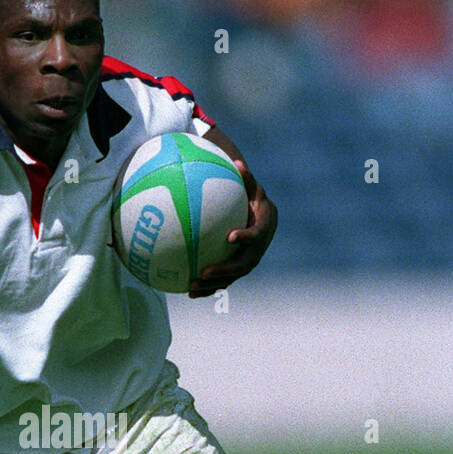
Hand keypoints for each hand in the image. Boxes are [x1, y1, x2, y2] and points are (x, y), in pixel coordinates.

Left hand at [188, 161, 276, 297]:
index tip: (229, 237)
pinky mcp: (238, 269)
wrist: (263, 216)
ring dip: (212, 285)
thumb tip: (237, 162)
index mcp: (264, 228)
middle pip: (243, 264)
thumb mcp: (252, 186)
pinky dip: (208, 287)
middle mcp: (258, 249)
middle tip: (203, 271)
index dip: (245, 237)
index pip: (256, 235)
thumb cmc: (252, 196)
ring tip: (191, 288)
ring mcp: (249, 261)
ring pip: (232, 277)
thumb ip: (246, 177)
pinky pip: (224, 280)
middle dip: (224, 270)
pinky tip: (188, 291)